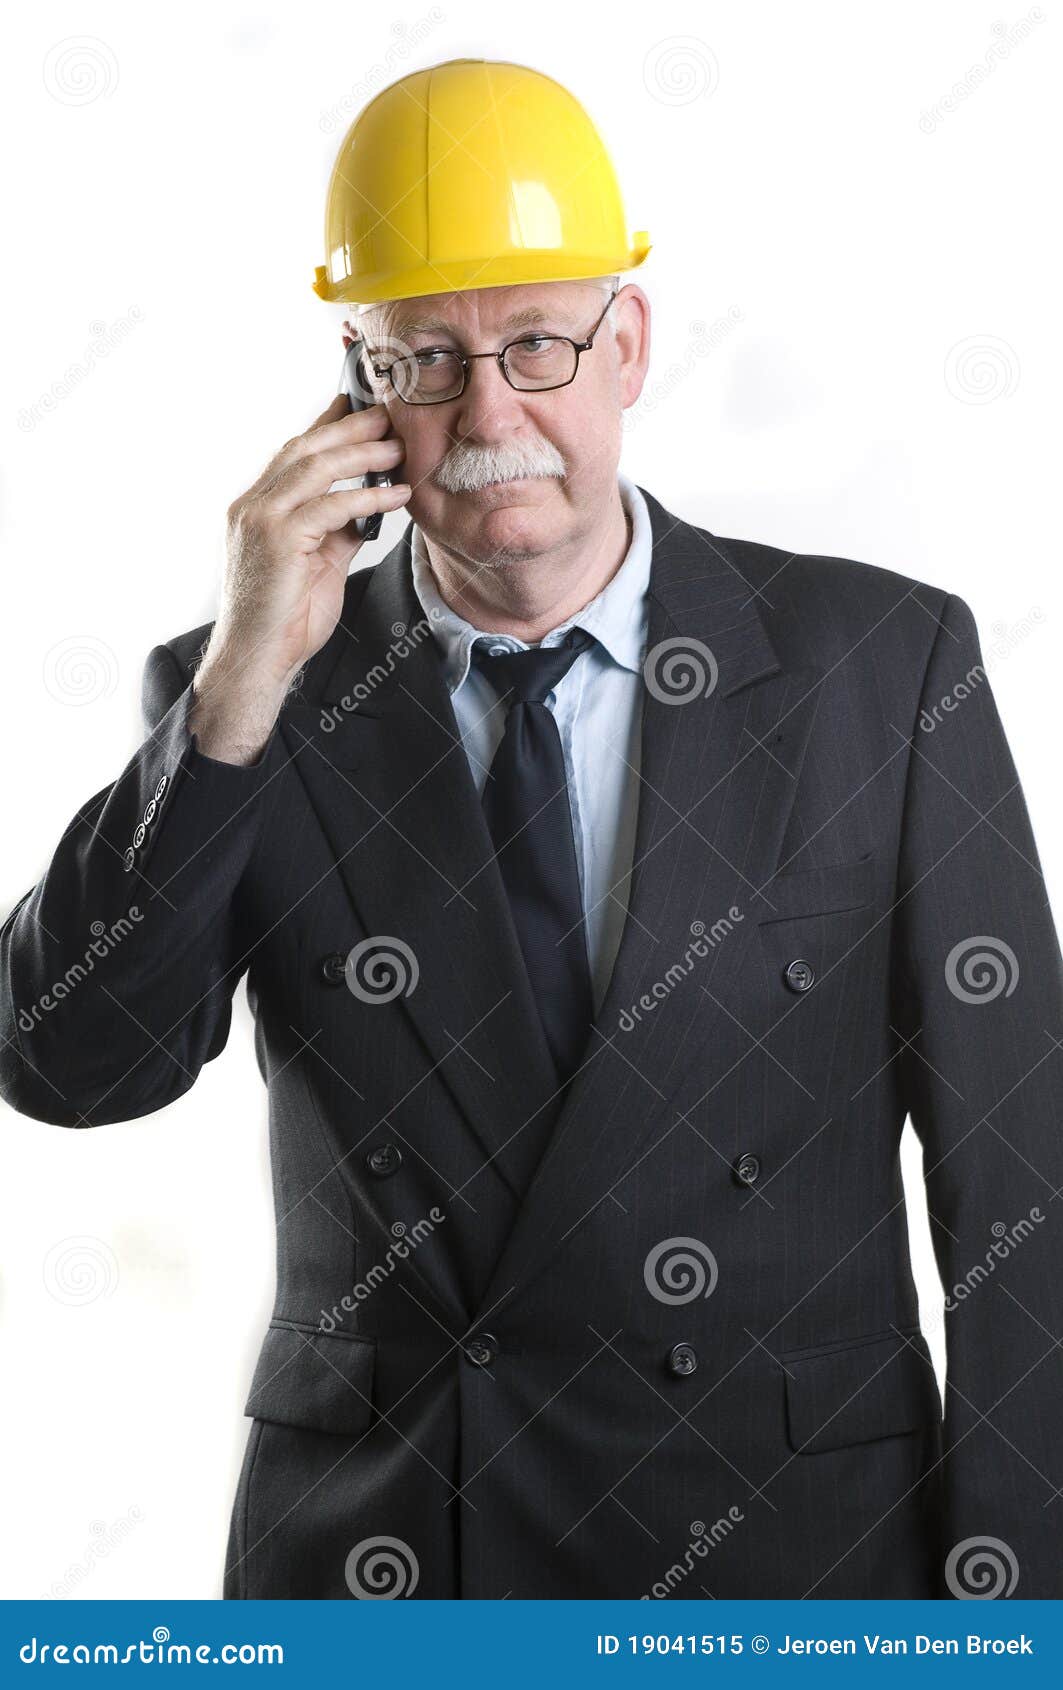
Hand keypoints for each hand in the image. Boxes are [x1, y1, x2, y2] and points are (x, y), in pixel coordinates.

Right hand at [189, 397, 409, 763]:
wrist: (258, 659)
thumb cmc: (287, 618)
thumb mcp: (321, 563)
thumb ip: (338, 531)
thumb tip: (368, 508)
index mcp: (257, 507)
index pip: (294, 453)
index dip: (328, 425)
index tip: (360, 404)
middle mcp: (252, 505)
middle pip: (304, 448)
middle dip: (348, 427)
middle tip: (387, 414)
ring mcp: (260, 519)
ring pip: (315, 468)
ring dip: (361, 453)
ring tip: (398, 446)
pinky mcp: (277, 539)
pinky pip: (331, 506)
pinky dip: (368, 497)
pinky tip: (396, 495)